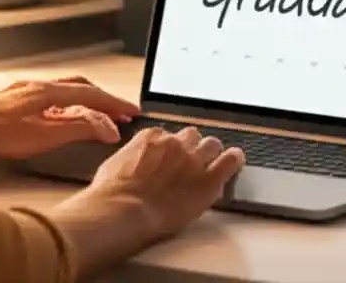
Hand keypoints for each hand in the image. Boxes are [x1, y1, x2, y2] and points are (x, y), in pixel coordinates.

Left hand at [0, 76, 140, 163]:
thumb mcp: (41, 136)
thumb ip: (77, 129)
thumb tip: (106, 126)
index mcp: (46, 91)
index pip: (92, 95)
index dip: (116, 105)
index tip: (132, 113)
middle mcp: (34, 87)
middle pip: (78, 88)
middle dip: (103, 100)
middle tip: (119, 115)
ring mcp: (19, 94)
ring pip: (61, 94)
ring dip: (83, 105)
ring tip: (94, 120)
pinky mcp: (7, 105)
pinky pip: (45, 102)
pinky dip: (63, 110)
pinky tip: (57, 124)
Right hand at [47, 126, 244, 278]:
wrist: (121, 211)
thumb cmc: (110, 195)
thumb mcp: (113, 166)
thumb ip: (131, 159)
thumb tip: (132, 163)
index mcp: (150, 137)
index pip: (168, 134)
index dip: (171, 148)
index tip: (171, 157)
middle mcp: (174, 143)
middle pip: (192, 136)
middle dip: (192, 148)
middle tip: (190, 163)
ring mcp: (193, 160)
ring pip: (212, 145)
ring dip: (211, 155)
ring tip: (212, 165)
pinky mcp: (209, 180)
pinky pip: (231, 161)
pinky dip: (234, 161)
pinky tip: (235, 163)